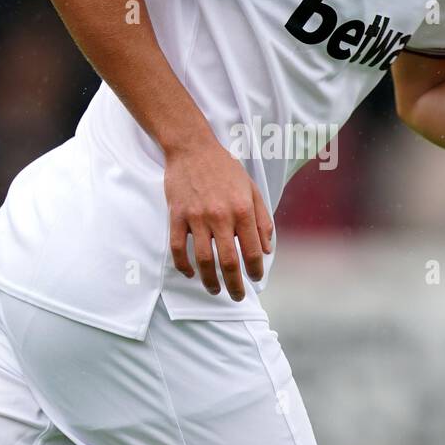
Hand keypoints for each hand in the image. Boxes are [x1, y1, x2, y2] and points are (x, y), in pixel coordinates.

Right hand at [164, 140, 273, 299]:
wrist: (193, 148)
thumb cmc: (225, 169)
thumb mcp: (252, 190)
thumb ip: (262, 220)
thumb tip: (268, 249)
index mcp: (243, 210)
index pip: (253, 250)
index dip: (256, 270)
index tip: (256, 279)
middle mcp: (221, 216)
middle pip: (229, 262)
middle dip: (235, 285)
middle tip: (237, 296)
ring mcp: (197, 217)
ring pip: (203, 260)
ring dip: (210, 281)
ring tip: (214, 290)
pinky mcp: (177, 216)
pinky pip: (178, 248)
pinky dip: (183, 265)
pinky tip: (189, 273)